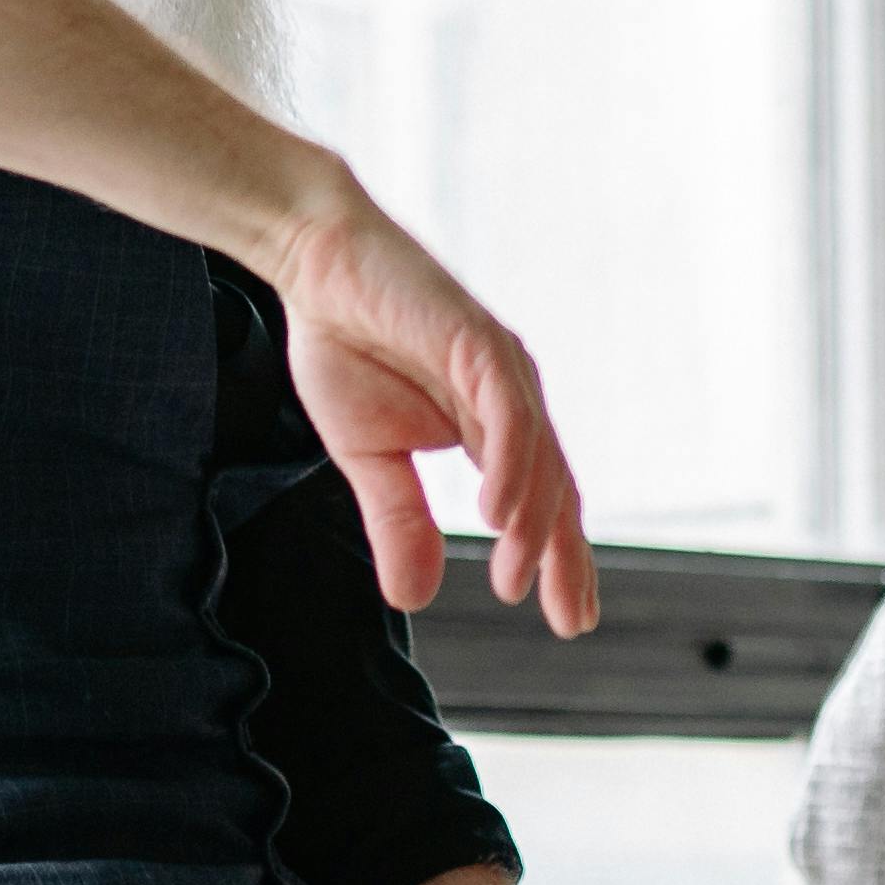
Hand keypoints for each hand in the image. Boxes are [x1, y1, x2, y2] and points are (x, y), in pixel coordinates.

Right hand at [262, 175, 594, 635]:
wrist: (313, 265)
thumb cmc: (346, 347)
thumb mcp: (369, 458)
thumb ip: (400, 520)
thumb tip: (414, 597)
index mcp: (492, 426)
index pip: (541, 503)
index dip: (557, 561)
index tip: (568, 619)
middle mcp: (510, 399)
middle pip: (556, 488)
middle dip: (565, 556)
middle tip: (571, 617)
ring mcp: (499, 368)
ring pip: (536, 454)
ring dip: (531, 520)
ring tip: (519, 576)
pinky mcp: (476, 340)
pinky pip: (505, 410)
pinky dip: (507, 461)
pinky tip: (496, 510)